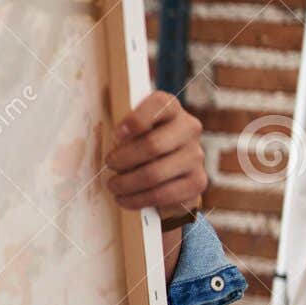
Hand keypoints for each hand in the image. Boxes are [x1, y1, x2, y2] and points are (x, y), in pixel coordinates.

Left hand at [106, 90, 207, 214]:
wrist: (168, 176)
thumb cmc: (139, 147)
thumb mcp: (130, 133)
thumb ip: (123, 133)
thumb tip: (115, 145)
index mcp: (171, 110)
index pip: (160, 105)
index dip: (137, 119)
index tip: (117, 134)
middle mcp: (189, 129)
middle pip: (153, 145)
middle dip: (123, 160)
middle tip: (109, 165)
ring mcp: (196, 155)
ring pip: (154, 174)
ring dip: (126, 184)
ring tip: (113, 186)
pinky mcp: (196, 182)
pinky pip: (162, 194)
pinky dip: (136, 199)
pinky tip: (124, 198)